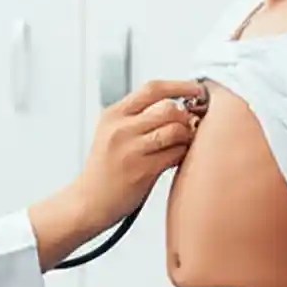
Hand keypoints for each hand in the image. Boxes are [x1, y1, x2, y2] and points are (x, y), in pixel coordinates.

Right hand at [74, 79, 203, 231]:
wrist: (89, 200)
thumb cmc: (105, 169)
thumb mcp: (111, 132)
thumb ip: (138, 116)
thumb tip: (176, 105)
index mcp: (114, 114)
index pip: (152, 89)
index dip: (180, 86)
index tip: (196, 89)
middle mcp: (121, 129)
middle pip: (169, 108)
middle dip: (185, 115)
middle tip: (189, 124)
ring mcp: (131, 149)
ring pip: (176, 130)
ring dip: (187, 136)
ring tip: (182, 143)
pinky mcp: (143, 170)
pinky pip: (176, 154)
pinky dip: (183, 154)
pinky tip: (176, 158)